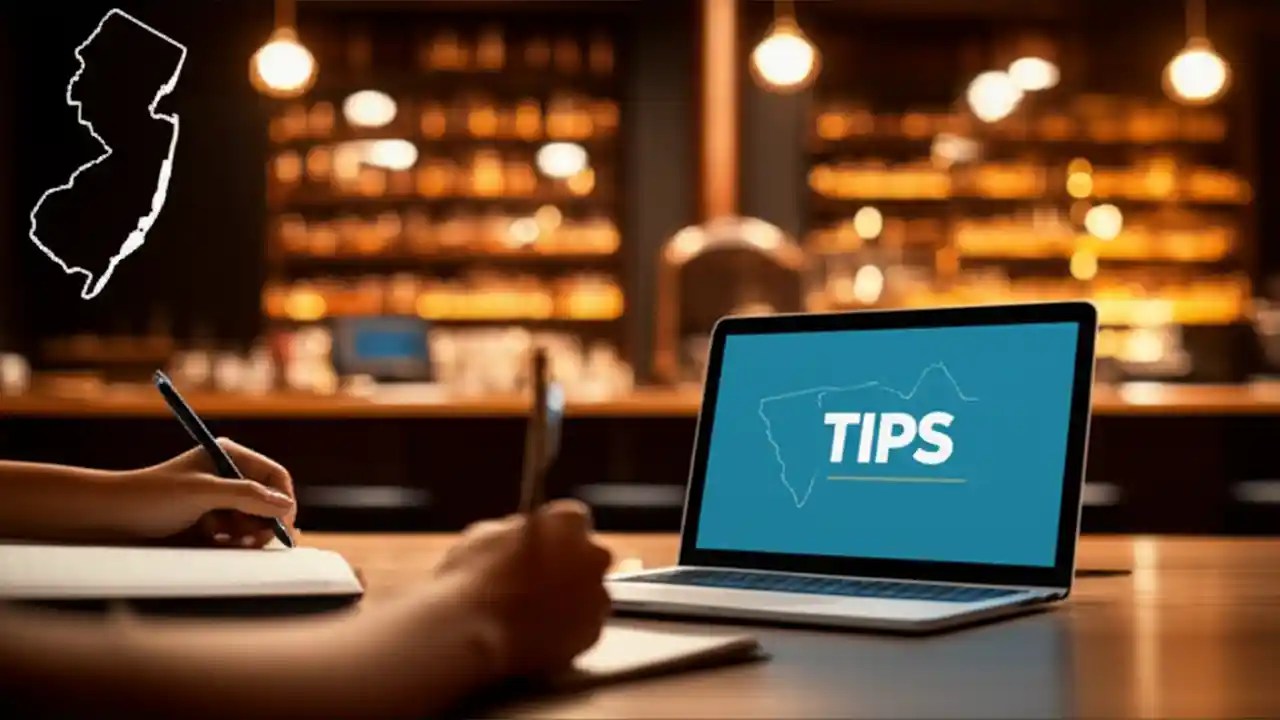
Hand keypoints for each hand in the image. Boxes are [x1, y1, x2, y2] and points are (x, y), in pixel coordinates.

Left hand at [108, 439, 295, 546]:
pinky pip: (238, 533)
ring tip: (233, 542)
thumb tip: (285, 506)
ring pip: (256, 520)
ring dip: (251, 534)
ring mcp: (219, 499)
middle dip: (266, 521)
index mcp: (230, 457)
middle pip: (269, 501)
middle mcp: (228, 475)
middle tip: (254, 541)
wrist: (110, 517)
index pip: (275, 477)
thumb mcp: (201, 493)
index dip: (283, 501)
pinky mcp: (210, 521)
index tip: (283, 527)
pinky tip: (219, 543)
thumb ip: (246, 497)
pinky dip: (236, 542)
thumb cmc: (151, 496)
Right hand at [432, 499, 612, 677]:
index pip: (573, 518)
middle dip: (569, 566)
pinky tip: (537, 636)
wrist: (471, 638)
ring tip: (532, 615)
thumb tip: (517, 536)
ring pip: (589, 594)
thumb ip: (513, 532)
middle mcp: (594, 556)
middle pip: (589, 556)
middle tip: (537, 581)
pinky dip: (567, 632)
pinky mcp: (593, 634)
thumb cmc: (470, 580)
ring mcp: (598, 597)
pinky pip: (583, 628)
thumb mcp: (482, 537)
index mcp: (568, 523)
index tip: (542, 543)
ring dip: (569, 600)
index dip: (555, 533)